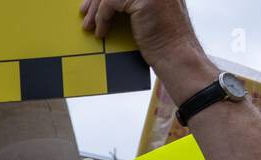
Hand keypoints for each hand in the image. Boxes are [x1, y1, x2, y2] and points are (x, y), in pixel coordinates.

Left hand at [79, 0, 202, 71]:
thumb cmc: (161, 38)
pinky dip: (102, 17)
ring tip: (89, 26)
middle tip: (84, 13)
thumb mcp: (144, 11)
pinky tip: (101, 32)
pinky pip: (111, 2)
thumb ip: (129, 2)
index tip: (90, 3)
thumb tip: (101, 1)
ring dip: (96, 10)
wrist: (176, 54)